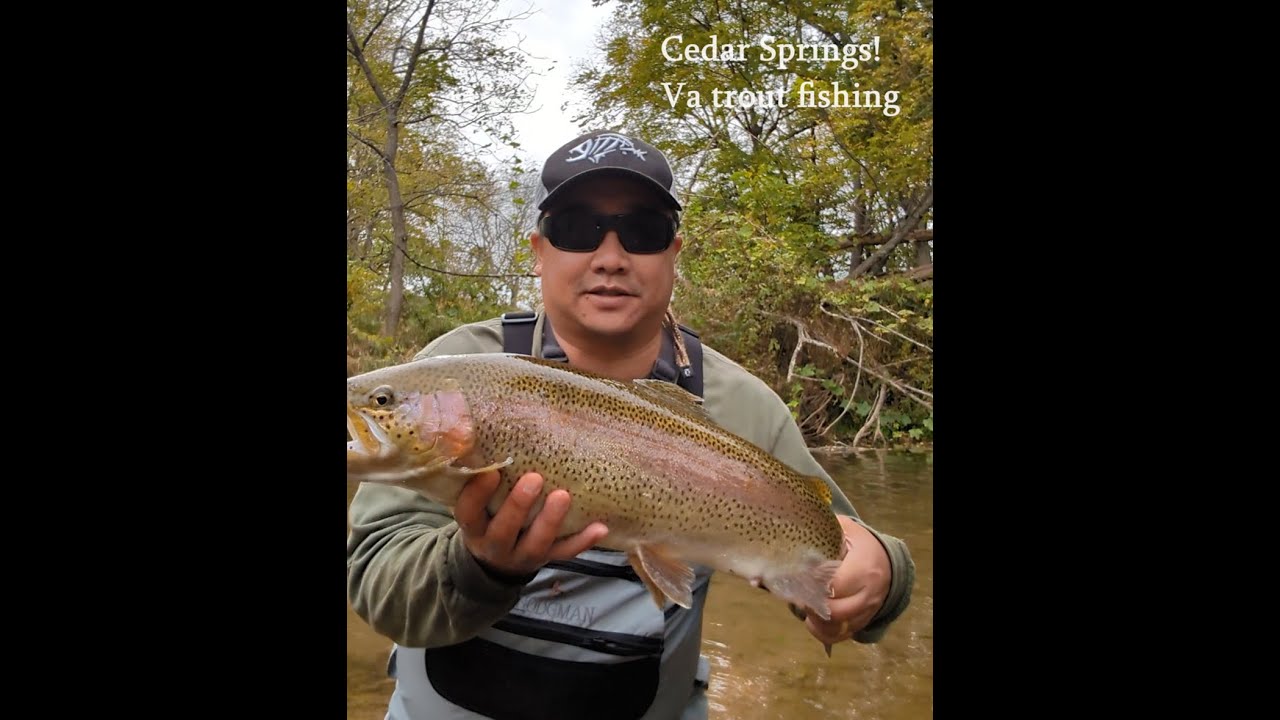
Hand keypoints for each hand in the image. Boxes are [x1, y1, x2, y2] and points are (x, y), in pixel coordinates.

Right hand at [454, 470, 607, 578]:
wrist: (496, 563)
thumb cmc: (489, 517)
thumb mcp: (479, 505)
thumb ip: (485, 477)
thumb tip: (492, 431)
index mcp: (475, 528)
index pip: (469, 513)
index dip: (477, 495)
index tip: (490, 473)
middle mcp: (495, 545)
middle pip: (503, 530)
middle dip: (518, 506)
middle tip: (535, 478)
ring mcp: (522, 556)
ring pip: (536, 544)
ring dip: (551, 521)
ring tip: (563, 496)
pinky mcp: (546, 560)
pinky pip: (565, 553)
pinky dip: (582, 541)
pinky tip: (600, 527)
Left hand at [801, 516, 890, 645]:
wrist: (886, 561)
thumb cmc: (859, 543)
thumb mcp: (844, 529)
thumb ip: (822, 530)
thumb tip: (792, 534)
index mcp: (864, 568)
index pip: (835, 585)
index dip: (813, 584)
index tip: (798, 578)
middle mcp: (869, 593)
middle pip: (837, 611)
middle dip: (813, 605)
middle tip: (798, 594)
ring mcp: (868, 611)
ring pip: (839, 627)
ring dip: (816, 621)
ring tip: (804, 606)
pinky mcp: (863, 622)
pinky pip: (842, 636)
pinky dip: (824, 633)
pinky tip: (812, 620)